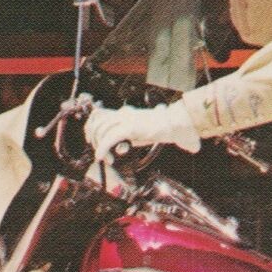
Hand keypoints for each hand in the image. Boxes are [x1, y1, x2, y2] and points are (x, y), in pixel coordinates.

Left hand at [84, 102, 201, 162]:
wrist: (179, 123)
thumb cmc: (172, 128)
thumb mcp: (150, 132)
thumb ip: (146, 138)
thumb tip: (172, 145)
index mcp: (126, 113)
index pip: (100, 115)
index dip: (93, 129)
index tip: (94, 142)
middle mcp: (124, 114)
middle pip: (96, 122)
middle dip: (92, 138)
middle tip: (99, 153)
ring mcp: (126, 120)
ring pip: (101, 130)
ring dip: (99, 146)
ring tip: (104, 158)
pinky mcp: (130, 128)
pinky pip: (109, 138)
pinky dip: (102, 148)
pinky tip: (101, 157)